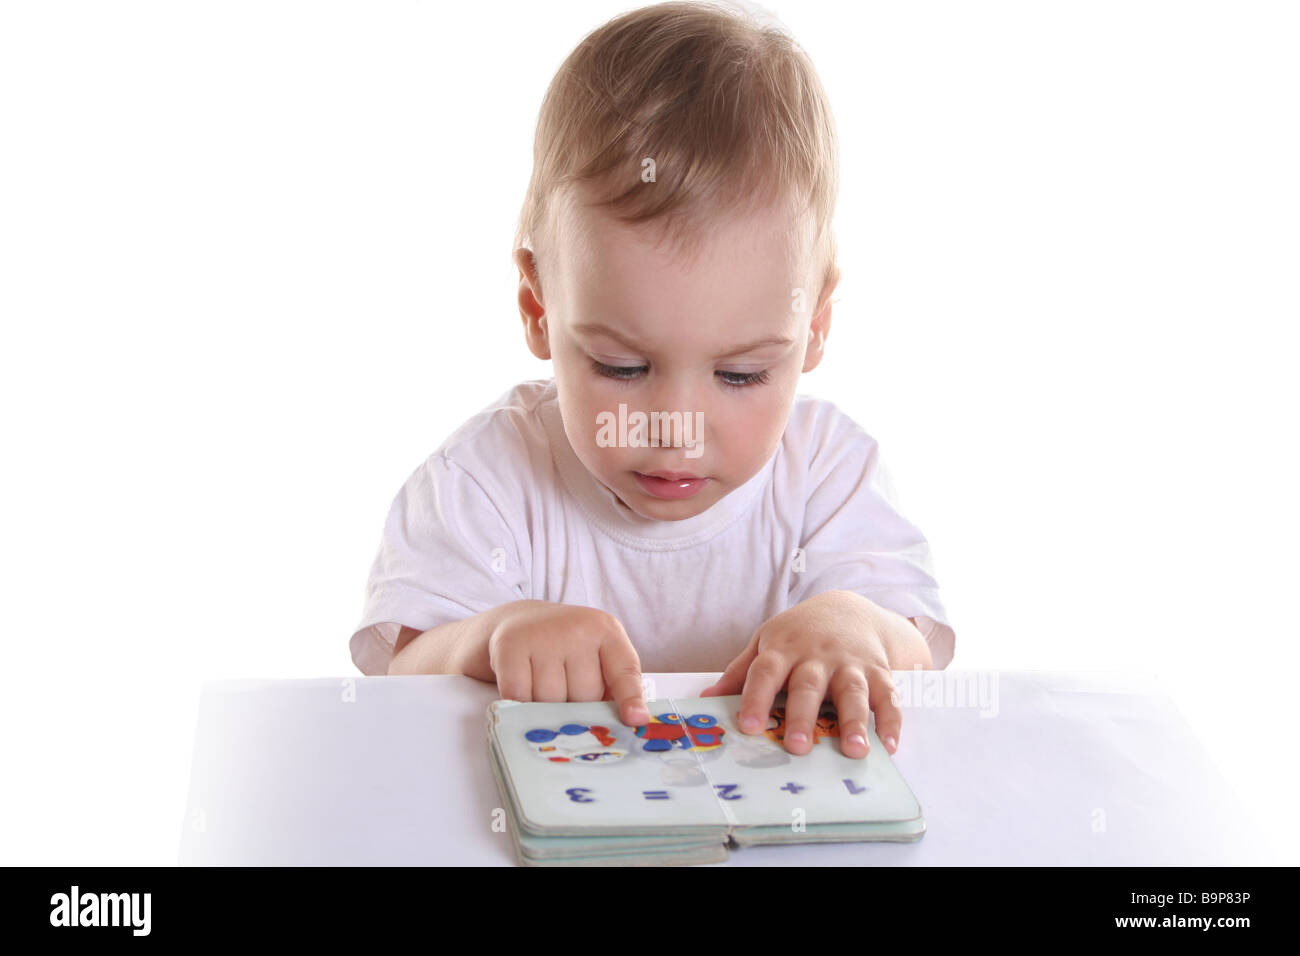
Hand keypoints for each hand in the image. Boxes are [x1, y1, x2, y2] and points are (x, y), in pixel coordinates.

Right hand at [487, 601, 648, 726]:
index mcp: (607, 631)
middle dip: (575, 704)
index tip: (634, 719)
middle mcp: (578, 629)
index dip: (630, 698)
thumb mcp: (596, 655)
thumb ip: (613, 687)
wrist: (517, 619)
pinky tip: (521, 688)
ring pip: (551, 701)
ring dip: (545, 706)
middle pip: (585, 696)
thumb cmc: (564, 647)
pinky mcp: (511, 646)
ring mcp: (543, 635)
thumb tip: (626, 724)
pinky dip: (518, 703)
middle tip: (563, 684)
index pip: (624, 671)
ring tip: (540, 682)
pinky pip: (519, 697)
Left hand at [700, 591, 926, 758]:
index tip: (748, 727)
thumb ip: (740, 671)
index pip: (765, 673)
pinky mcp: (879, 672)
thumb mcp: (766, 642)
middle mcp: (817, 656)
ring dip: (854, 722)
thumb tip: (706, 697)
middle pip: (809, 686)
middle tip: (797, 747)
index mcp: (783, 649)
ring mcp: (850, 663)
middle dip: (803, 717)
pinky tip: (888, 746)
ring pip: (853, 692)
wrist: (849, 609)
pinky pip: (888, 697)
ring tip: (854, 750)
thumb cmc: (799, 634)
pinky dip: (890, 721)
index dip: (755, 698)